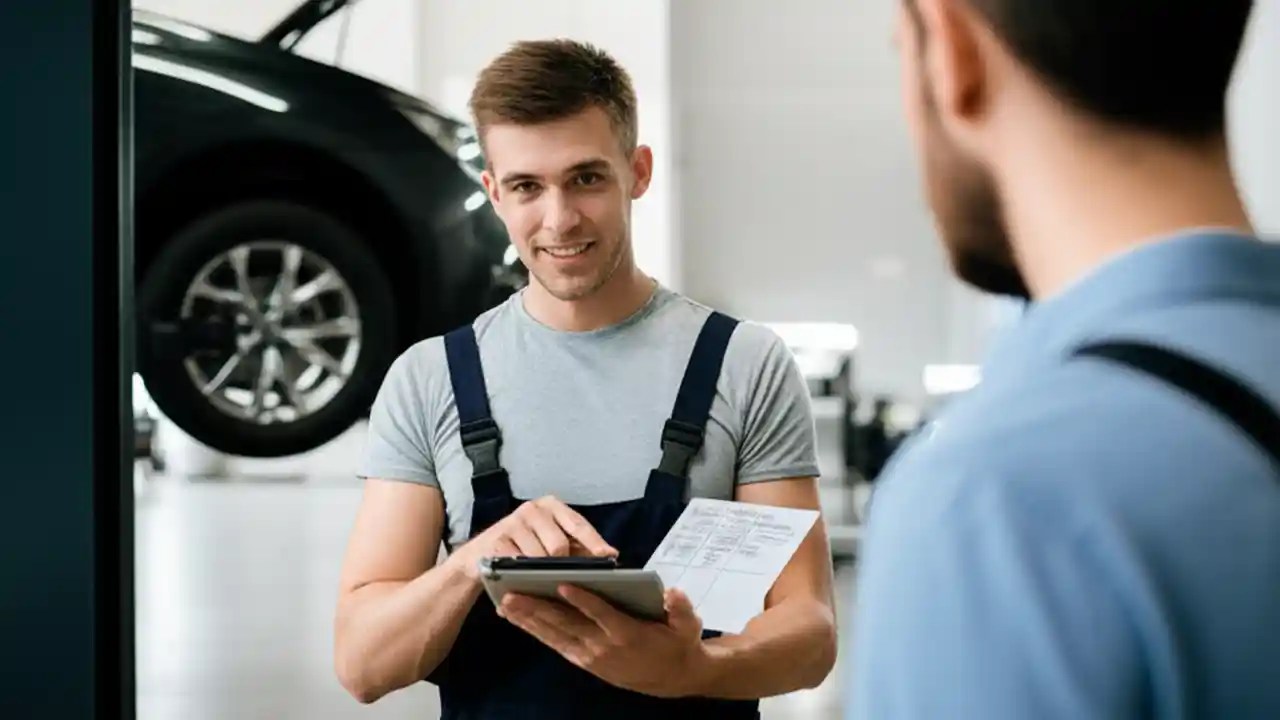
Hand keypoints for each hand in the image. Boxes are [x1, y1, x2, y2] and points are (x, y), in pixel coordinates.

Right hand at [449, 496, 617, 580]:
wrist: (478, 558)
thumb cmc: (524, 550)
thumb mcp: (551, 542)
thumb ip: (578, 546)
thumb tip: (610, 555)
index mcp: (551, 506)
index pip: (578, 524)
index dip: (595, 543)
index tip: (609, 557)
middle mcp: (533, 509)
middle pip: (560, 545)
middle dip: (564, 566)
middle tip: (566, 580)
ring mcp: (513, 522)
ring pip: (540, 557)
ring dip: (542, 574)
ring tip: (541, 582)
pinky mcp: (497, 540)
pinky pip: (519, 565)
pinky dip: (524, 577)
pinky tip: (523, 582)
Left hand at [499, 586, 708, 698]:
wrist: (673, 678)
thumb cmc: (677, 642)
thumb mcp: (688, 625)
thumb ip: (681, 608)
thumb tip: (674, 593)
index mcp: (628, 632)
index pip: (602, 613)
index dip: (583, 600)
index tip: (564, 584)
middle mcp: (604, 645)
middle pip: (567, 624)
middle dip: (539, 608)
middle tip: (514, 592)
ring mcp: (590, 655)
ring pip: (555, 634)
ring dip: (530, 619)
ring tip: (507, 604)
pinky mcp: (583, 660)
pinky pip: (555, 644)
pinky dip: (535, 631)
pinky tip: (517, 619)